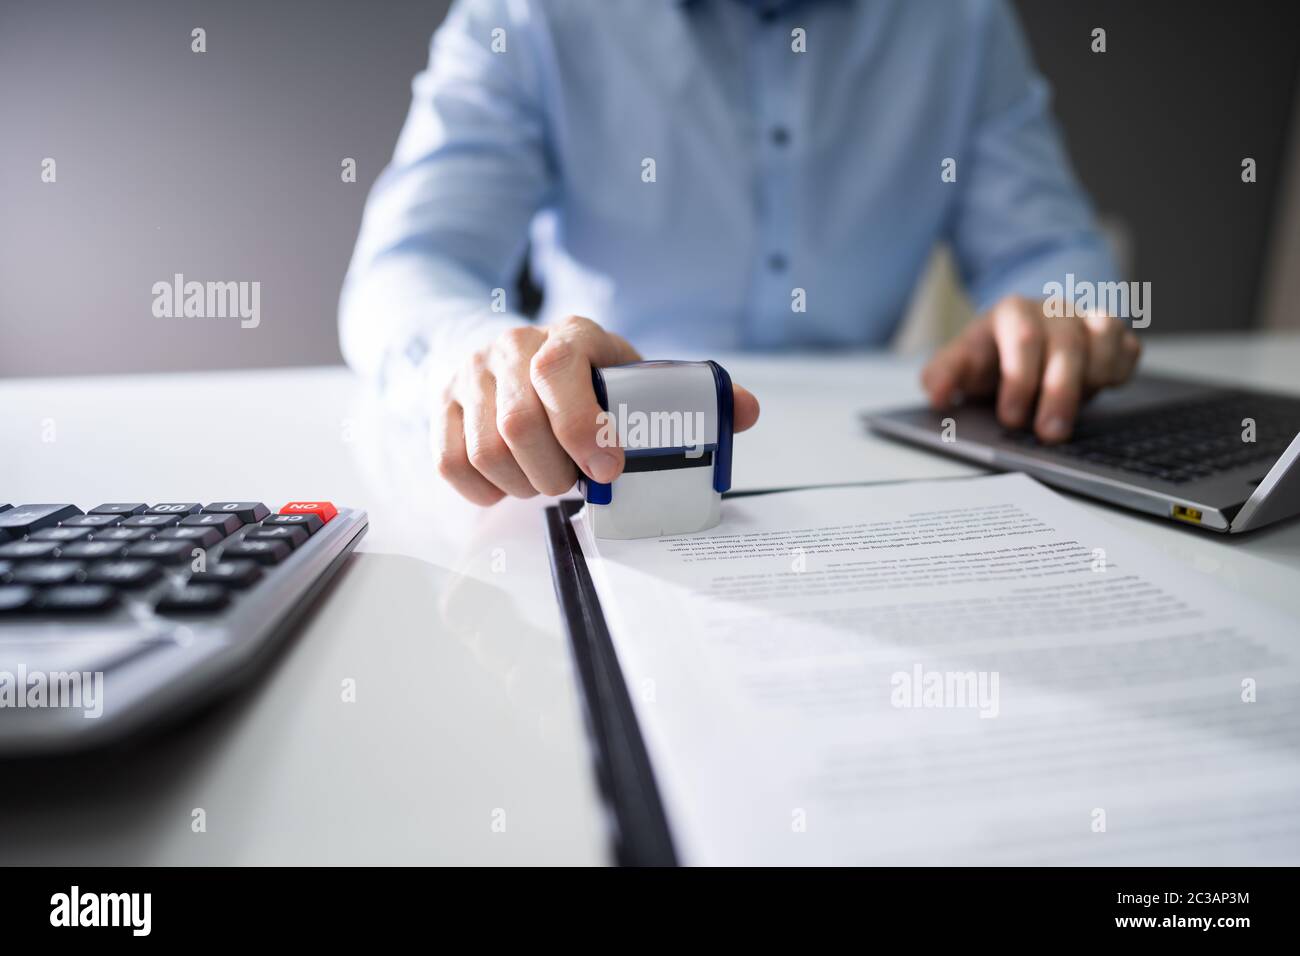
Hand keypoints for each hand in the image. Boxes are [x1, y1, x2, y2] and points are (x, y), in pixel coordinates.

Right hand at [434, 315, 761, 503]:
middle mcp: (510, 348)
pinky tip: (507, 486)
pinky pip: (449, 464)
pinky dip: (482, 491)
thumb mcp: (632, 373)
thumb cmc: (583, 375)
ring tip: (545, 484)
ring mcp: (469, 377)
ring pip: (485, 451)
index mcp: (568, 336)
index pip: (558, 371)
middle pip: (518, 425)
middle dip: (555, 474)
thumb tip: (745, 412)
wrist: (510, 351)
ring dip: (522, 486)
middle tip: (577, 485)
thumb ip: (689, 395)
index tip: (607, 468)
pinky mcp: (440, 407)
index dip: (581, 426)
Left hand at [920, 295, 1141, 442]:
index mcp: (1012, 312)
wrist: (1021, 337)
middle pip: (1067, 344)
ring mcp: (1086, 319)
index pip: (1021, 338)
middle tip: (1048, 434)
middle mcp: (1053, 310)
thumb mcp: (960, 362)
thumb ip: (943, 375)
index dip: (1018, 380)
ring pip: (1106, 337)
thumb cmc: (991, 355)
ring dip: (1094, 380)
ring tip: (1075, 413)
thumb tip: (937, 394)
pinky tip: (1100, 393)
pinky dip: (1120, 372)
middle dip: (1059, 394)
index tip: (1010, 417)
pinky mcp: (1114, 336)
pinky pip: (1129, 349)